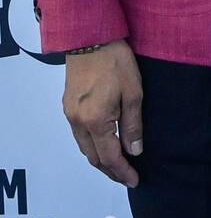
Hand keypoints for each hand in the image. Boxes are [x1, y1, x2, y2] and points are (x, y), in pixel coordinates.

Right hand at [62, 40, 142, 187]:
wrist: (90, 37)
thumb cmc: (115, 61)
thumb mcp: (133, 93)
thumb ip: (133, 125)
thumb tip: (134, 151)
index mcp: (96, 121)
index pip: (110, 157)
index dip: (122, 172)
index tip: (134, 180)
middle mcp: (78, 121)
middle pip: (93, 157)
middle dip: (110, 170)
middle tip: (127, 176)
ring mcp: (70, 114)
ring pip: (84, 147)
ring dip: (100, 158)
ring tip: (118, 163)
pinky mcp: (68, 105)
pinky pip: (79, 134)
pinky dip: (92, 144)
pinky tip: (103, 142)